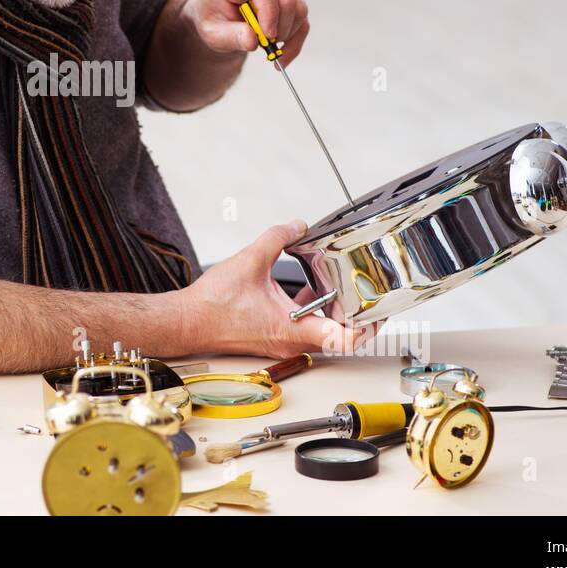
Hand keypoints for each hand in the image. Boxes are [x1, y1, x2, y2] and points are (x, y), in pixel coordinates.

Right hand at [174, 218, 378, 358]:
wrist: (187, 321)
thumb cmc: (213, 306)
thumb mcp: (250, 260)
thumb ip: (277, 237)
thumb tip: (296, 225)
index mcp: (293, 328)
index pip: (345, 338)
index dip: (368, 327)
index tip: (379, 312)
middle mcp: (292, 340)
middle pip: (339, 335)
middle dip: (355, 314)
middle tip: (367, 295)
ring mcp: (282, 341)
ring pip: (320, 331)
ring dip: (331, 311)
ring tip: (341, 288)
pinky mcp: (273, 337)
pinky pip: (303, 327)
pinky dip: (310, 309)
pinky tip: (305, 288)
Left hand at [182, 0, 309, 68]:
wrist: (219, 14)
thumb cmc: (213, 19)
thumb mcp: (212, 33)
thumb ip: (230, 37)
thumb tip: (252, 41)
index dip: (269, 11)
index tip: (267, 36)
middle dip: (280, 28)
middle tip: (266, 47)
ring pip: (298, 6)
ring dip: (288, 33)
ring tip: (269, 47)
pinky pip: (302, 14)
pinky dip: (295, 36)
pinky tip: (283, 52)